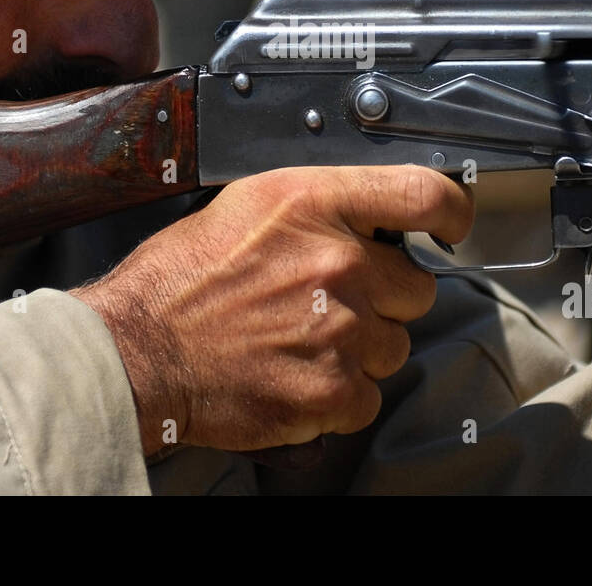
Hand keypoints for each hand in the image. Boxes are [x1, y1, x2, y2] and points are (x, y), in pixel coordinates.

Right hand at [71, 165, 473, 454]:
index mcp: (315, 203)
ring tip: (303, 341)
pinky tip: (296, 376)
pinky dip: (339, 396)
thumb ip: (319, 205)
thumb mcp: (248, 204)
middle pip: (416, 287)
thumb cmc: (183, 278)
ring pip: (395, 346)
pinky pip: (369, 397)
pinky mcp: (331, 392)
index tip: (451, 227)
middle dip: (383, 298)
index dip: (452, 212)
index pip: (424, 195)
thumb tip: (371, 217)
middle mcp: (338, 262)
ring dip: (361, 349)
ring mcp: (340, 330)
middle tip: (329, 302)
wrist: (139, 350)